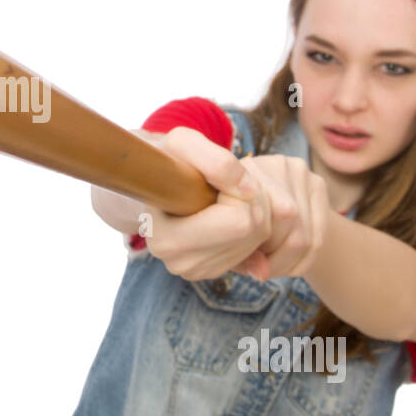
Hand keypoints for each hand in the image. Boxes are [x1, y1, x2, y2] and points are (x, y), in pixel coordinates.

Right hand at [139, 127, 275, 281]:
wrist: (155, 182)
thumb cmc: (169, 161)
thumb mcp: (183, 144)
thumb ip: (217, 161)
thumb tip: (250, 192)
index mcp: (166, 239)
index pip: (239, 221)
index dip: (239, 192)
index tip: (218, 180)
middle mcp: (181, 264)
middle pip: (254, 231)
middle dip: (250, 201)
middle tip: (223, 186)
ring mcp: (198, 272)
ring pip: (260, 239)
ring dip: (253, 211)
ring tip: (222, 197)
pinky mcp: (214, 271)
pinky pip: (258, 248)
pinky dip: (252, 226)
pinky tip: (226, 215)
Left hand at [234, 154, 330, 278]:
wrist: (268, 209)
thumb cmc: (238, 229)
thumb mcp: (231, 242)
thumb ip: (240, 258)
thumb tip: (262, 274)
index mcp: (238, 172)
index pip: (259, 215)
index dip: (256, 247)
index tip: (251, 261)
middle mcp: (270, 163)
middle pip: (287, 219)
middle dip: (276, 254)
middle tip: (265, 267)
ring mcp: (297, 170)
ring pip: (305, 233)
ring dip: (291, 261)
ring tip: (277, 267)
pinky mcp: (318, 182)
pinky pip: (320, 234)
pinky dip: (306, 259)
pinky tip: (293, 265)